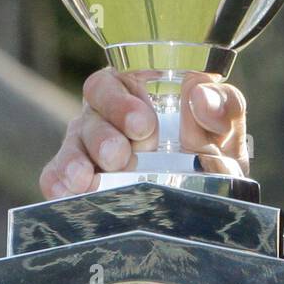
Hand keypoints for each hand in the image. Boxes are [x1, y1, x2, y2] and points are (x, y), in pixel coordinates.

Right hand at [39, 67, 249, 197]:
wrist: (210, 204)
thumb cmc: (214, 154)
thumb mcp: (226, 129)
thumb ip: (223, 107)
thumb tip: (199, 93)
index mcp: (142, 91)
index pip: (117, 80)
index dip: (121, 99)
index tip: (142, 126)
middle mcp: (111, 113)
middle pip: (91, 108)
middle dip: (103, 131)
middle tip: (120, 155)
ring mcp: (90, 145)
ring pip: (74, 140)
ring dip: (77, 159)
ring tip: (87, 179)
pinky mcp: (77, 178)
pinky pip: (57, 174)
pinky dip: (58, 181)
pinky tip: (65, 192)